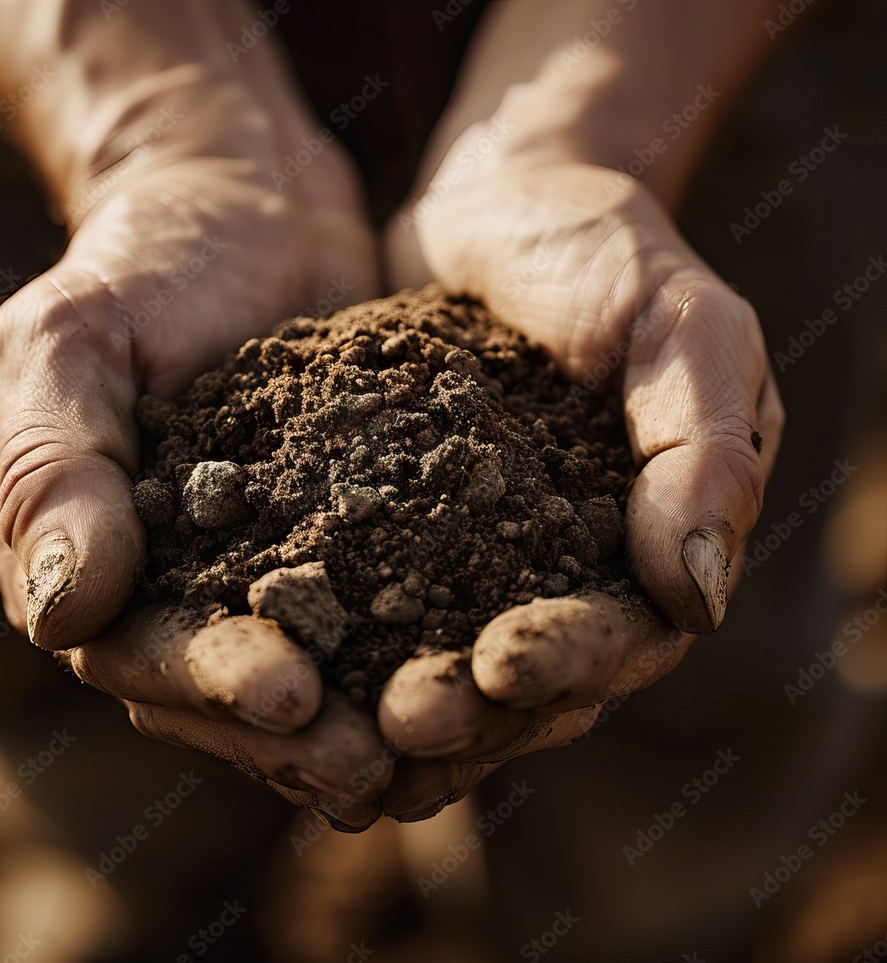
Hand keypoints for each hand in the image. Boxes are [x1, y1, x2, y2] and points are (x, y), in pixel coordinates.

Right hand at [0, 52, 385, 821]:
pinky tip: (505, 663)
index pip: (151, 657)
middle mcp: (200, 594)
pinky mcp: (375, 536)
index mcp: (111, 574)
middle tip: (384, 758)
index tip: (289, 697)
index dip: (215, 686)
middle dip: (313, 735)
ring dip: (389, 712)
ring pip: (337, 671)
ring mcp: (293, 571)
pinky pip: (410, 600)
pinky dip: (449, 637)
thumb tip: (62, 614)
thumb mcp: (68, 345)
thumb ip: (58, 471)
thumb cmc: (138, 269)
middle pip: (248, 696)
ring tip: (462, 734)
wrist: (245, 212)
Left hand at [380, 149, 782, 819]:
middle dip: (469, 709)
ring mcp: (472, 558)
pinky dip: (331, 642)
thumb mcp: (682, 327)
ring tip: (330, 734)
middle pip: (523, 679)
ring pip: (440, 661)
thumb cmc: (607, 253)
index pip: (620, 638)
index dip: (567, 663)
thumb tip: (695, 597)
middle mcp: (558, 572)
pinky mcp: (392, 528)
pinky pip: (364, 599)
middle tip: (401, 724)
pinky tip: (282, 667)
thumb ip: (703, 452)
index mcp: (647, 546)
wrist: (502, 206)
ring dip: (390, 705)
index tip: (502, 667)